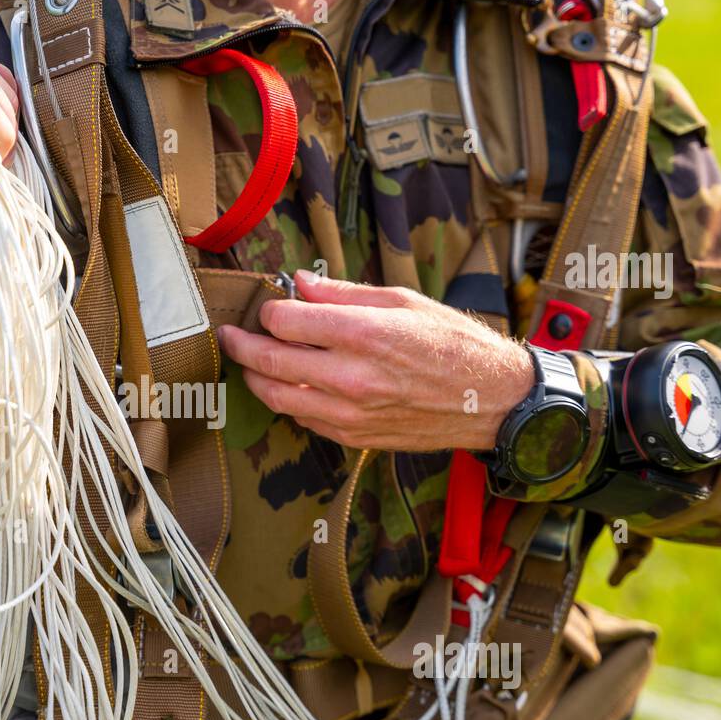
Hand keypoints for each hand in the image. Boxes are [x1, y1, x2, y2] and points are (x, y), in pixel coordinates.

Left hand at [216, 271, 534, 451]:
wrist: (490, 400)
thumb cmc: (453, 344)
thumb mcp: (403, 301)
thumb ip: (344, 294)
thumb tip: (299, 283)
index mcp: (365, 333)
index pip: (286, 321)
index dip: (269, 311)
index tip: (269, 306)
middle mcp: (352, 376)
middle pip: (270, 362)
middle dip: (242, 345)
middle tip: (230, 335)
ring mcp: (350, 412)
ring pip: (277, 398)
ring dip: (255, 378)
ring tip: (249, 362)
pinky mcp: (354, 437)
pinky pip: (302, 420)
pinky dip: (287, 401)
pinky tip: (288, 386)